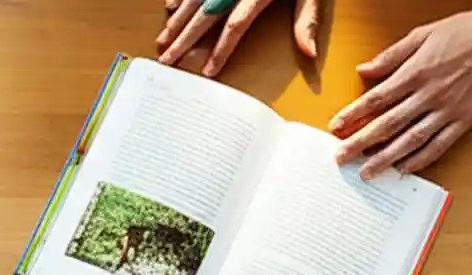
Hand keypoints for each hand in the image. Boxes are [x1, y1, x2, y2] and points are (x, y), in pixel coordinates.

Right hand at [158, 0, 320, 77]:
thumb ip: (307, 19)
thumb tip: (309, 52)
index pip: (235, 26)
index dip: (221, 50)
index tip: (208, 70)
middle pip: (205, 16)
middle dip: (184, 40)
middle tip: (166, 59)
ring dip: (177, 21)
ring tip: (163, 39)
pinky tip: (170, 6)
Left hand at [330, 0, 471, 178]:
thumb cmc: (464, 31)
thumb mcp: (422, 34)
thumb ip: (390, 55)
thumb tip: (363, 70)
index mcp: (416, 72)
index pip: (376, 99)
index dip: (353, 114)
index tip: (335, 127)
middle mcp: (430, 94)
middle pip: (388, 124)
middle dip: (361, 143)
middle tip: (341, 158)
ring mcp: (448, 110)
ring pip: (411, 139)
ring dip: (386, 158)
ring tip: (367, 172)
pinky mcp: (465, 119)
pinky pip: (440, 144)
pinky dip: (421, 159)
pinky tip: (404, 169)